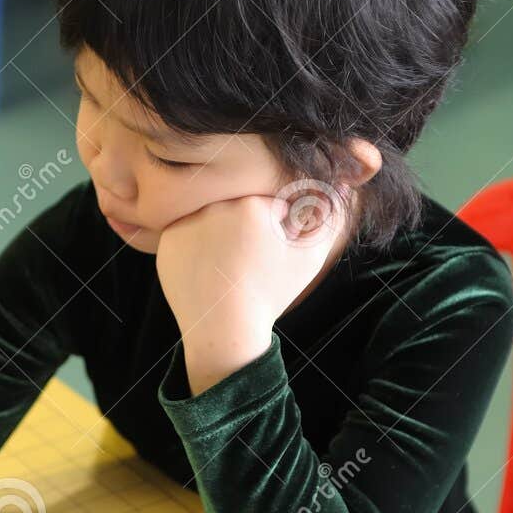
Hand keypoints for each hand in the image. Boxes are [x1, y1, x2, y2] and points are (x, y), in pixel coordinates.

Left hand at [155, 189, 347, 393]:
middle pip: (239, 208)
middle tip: (247, 262)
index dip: (275, 231)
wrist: (225, 329)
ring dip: (220, 234)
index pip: (269, 206)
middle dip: (246, 229)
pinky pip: (187, 232)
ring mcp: (188, 221)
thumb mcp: (310, 257)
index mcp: (254, 205)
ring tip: (227, 268)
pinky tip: (207, 270)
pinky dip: (196, 247)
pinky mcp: (168, 239)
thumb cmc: (271, 293)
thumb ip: (328, 216)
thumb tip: (344, 183)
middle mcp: (217, 206)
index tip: (269, 255)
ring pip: (212, 218)